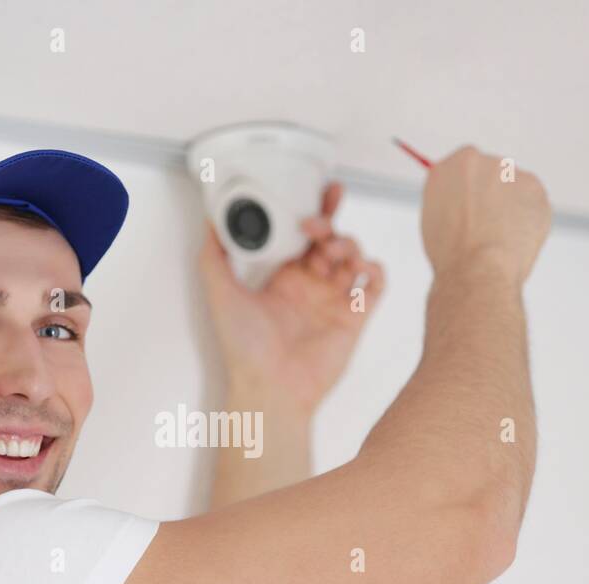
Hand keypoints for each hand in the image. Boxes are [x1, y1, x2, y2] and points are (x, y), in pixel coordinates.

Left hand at [197, 182, 385, 415]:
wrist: (269, 386)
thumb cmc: (245, 349)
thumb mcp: (220, 292)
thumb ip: (214, 254)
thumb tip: (212, 219)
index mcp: (285, 279)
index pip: (304, 237)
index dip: (314, 211)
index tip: (315, 192)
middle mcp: (312, 287)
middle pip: (332, 241)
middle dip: (331, 221)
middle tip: (321, 216)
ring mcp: (335, 302)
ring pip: (354, 257)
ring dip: (347, 244)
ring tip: (330, 249)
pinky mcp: (354, 319)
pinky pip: (376, 287)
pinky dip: (375, 269)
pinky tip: (362, 266)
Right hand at [419, 146, 550, 285]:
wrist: (478, 267)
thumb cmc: (452, 252)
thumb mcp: (435, 218)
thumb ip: (451, 199)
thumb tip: (463, 201)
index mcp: (453, 165)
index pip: (463, 171)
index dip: (467, 194)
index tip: (468, 210)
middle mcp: (482, 160)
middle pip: (490, 175)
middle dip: (490, 197)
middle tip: (484, 228)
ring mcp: (510, 172)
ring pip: (513, 189)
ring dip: (510, 208)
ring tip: (497, 238)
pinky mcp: (535, 188)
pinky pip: (532, 203)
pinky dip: (528, 219)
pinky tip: (514, 238)